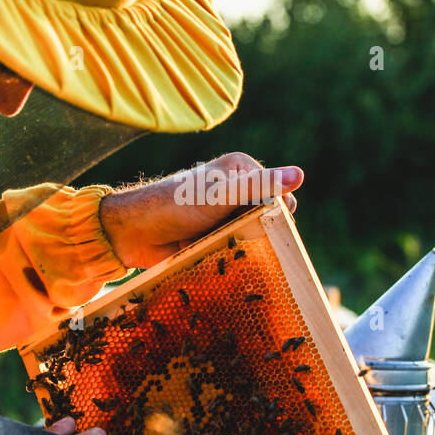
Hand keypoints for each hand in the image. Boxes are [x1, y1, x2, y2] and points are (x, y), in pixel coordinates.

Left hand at [98, 152, 302, 268]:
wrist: (134, 233)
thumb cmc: (176, 205)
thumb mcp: (222, 195)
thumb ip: (260, 186)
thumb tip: (300, 174)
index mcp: (242, 169)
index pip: (279, 195)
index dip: (277, 215)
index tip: (265, 231)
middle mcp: (236, 189)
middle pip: (268, 216)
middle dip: (264, 234)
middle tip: (248, 245)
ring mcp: (225, 214)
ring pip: (254, 235)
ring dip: (249, 247)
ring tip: (238, 256)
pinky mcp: (215, 235)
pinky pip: (237, 247)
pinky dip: (236, 256)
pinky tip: (232, 265)